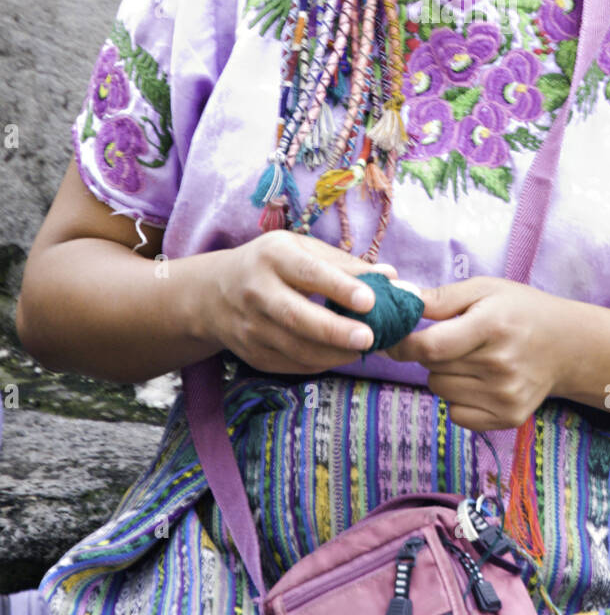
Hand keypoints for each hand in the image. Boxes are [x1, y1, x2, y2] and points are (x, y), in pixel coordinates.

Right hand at [200, 230, 398, 373]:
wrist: (214, 293)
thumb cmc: (272, 264)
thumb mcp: (301, 250)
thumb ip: (345, 263)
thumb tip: (391, 277)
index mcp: (273, 256)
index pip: (308, 273)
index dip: (340, 287)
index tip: (370, 300)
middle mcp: (256, 291)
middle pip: (297, 317)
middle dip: (336, 330)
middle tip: (370, 338)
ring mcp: (250, 326)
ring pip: (295, 347)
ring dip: (333, 353)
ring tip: (362, 349)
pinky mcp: (251, 353)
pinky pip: (290, 364)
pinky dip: (319, 363)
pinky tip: (340, 356)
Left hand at [384, 276, 567, 429]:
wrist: (567, 344)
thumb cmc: (520, 310)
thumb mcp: (485, 289)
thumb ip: (441, 298)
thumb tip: (400, 298)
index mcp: (492, 326)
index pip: (430, 347)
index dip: (403, 344)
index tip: (394, 337)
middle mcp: (500, 365)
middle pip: (432, 368)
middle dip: (430, 353)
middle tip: (454, 339)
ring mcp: (505, 395)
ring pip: (440, 390)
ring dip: (444, 374)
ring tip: (472, 358)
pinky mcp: (508, 417)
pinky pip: (456, 414)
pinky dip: (458, 398)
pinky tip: (479, 381)